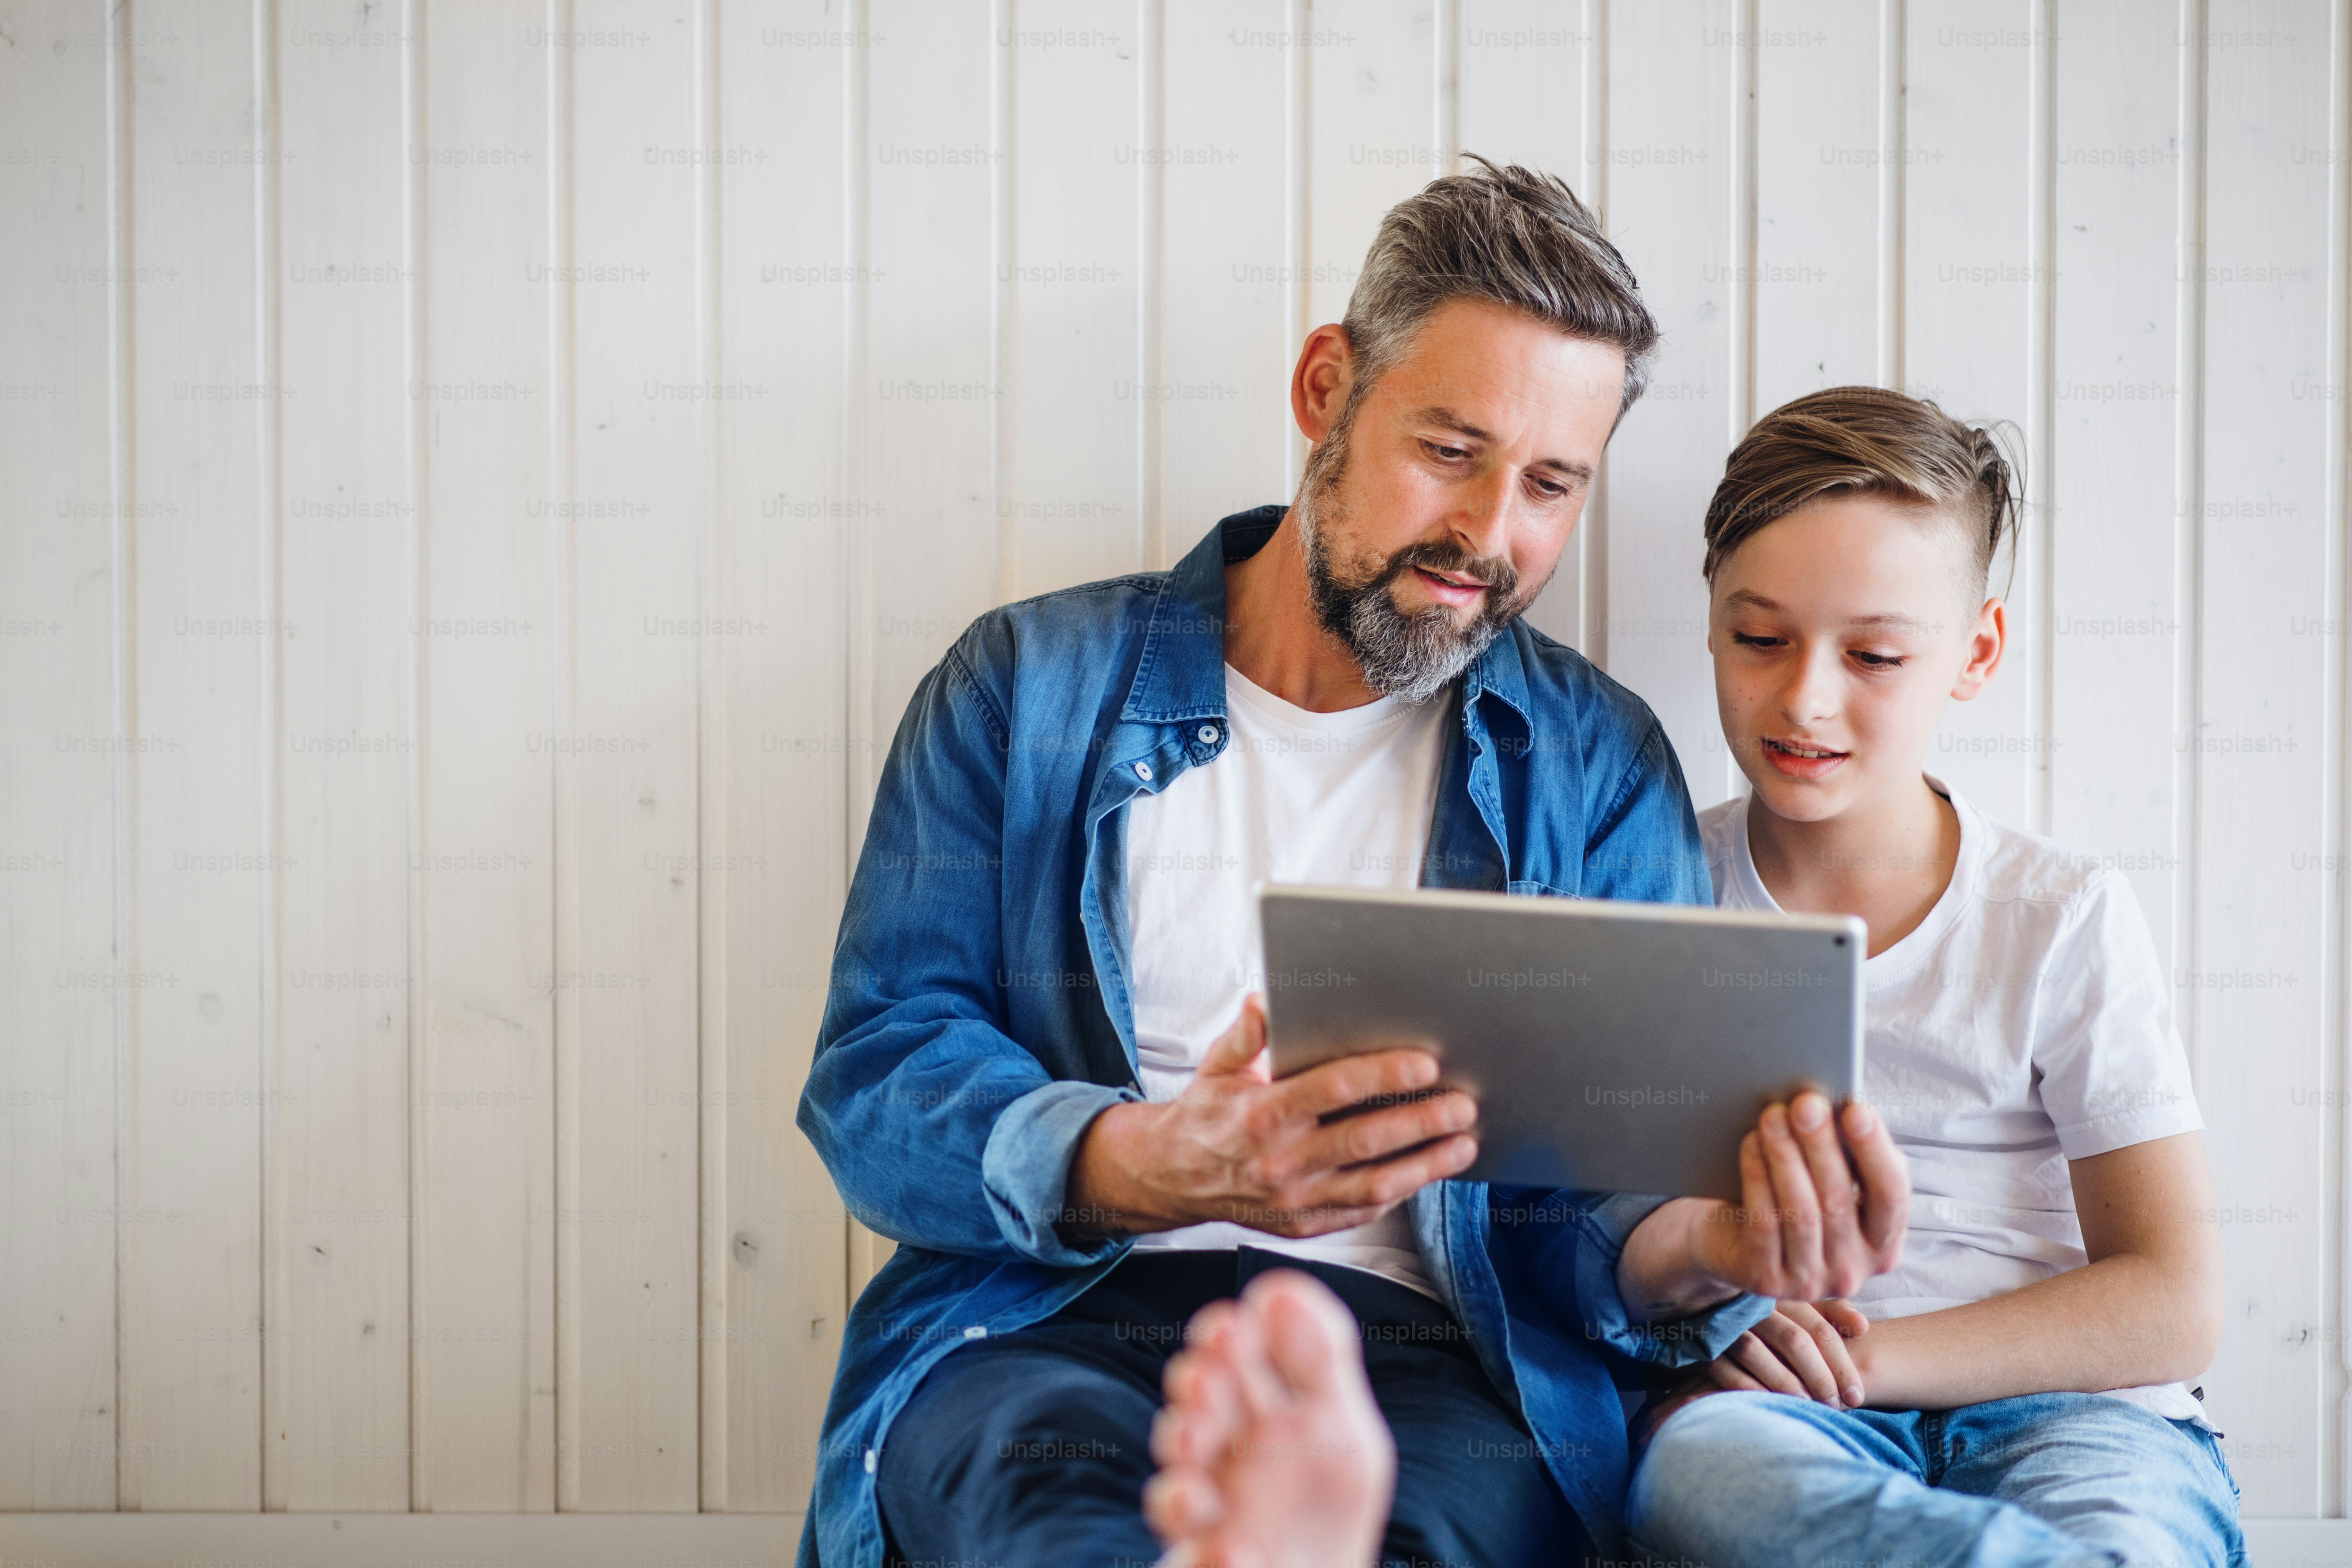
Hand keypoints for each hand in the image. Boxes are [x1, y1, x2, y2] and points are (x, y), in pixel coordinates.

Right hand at [1063, 995, 1478, 1239]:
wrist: (1175, 1177)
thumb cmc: (1210, 1111)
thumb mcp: (1219, 1064)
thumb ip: (1247, 1033)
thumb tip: (1266, 1000)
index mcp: (1260, 1114)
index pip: (1331, 1089)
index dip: (1381, 1075)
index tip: (1426, 1064)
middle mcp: (1279, 1162)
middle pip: (1364, 1140)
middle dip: (1420, 1122)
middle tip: (1464, 1103)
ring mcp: (1294, 1201)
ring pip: (1374, 1185)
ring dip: (1425, 1164)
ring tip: (1464, 1142)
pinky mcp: (1305, 1226)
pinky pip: (1363, 1210)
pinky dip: (1402, 1190)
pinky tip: (1430, 1168)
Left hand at [1693, 1094, 1908, 1299]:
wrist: (1731, 1242)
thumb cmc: (1794, 1198)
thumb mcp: (1829, 1183)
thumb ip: (1849, 1155)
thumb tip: (1845, 1109)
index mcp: (1883, 1245)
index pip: (1892, 1196)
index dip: (1875, 1152)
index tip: (1857, 1109)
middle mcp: (1852, 1271)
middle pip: (1839, 1200)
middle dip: (1821, 1145)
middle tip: (1805, 1102)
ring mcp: (1809, 1281)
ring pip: (1801, 1212)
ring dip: (1786, 1156)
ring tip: (1772, 1115)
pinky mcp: (1766, 1280)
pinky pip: (1764, 1222)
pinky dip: (1758, 1177)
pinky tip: (1751, 1143)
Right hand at [1705, 1298, 1870, 1407]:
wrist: (1705, 1315)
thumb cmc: (1766, 1318)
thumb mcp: (1799, 1308)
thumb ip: (1831, 1313)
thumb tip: (1862, 1327)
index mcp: (1782, 1295)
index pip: (1819, 1328)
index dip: (1841, 1364)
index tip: (1857, 1395)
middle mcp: (1753, 1305)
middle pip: (1793, 1339)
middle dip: (1819, 1377)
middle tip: (1835, 1405)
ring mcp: (1725, 1323)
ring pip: (1757, 1351)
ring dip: (1785, 1384)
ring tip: (1807, 1407)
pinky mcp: (1702, 1344)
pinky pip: (1723, 1368)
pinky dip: (1748, 1388)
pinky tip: (1769, 1405)